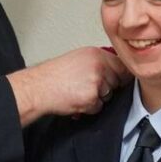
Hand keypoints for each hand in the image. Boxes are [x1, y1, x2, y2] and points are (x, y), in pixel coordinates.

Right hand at [8, 47, 130, 125]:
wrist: (38, 88)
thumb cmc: (53, 75)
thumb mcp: (78, 58)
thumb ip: (98, 61)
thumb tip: (116, 69)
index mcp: (96, 54)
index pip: (122, 64)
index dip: (120, 74)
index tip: (117, 79)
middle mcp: (98, 65)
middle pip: (118, 81)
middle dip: (107, 87)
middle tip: (88, 86)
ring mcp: (96, 82)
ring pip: (109, 95)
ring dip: (97, 98)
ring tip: (79, 92)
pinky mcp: (91, 98)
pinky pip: (99, 107)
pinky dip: (89, 108)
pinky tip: (76, 100)